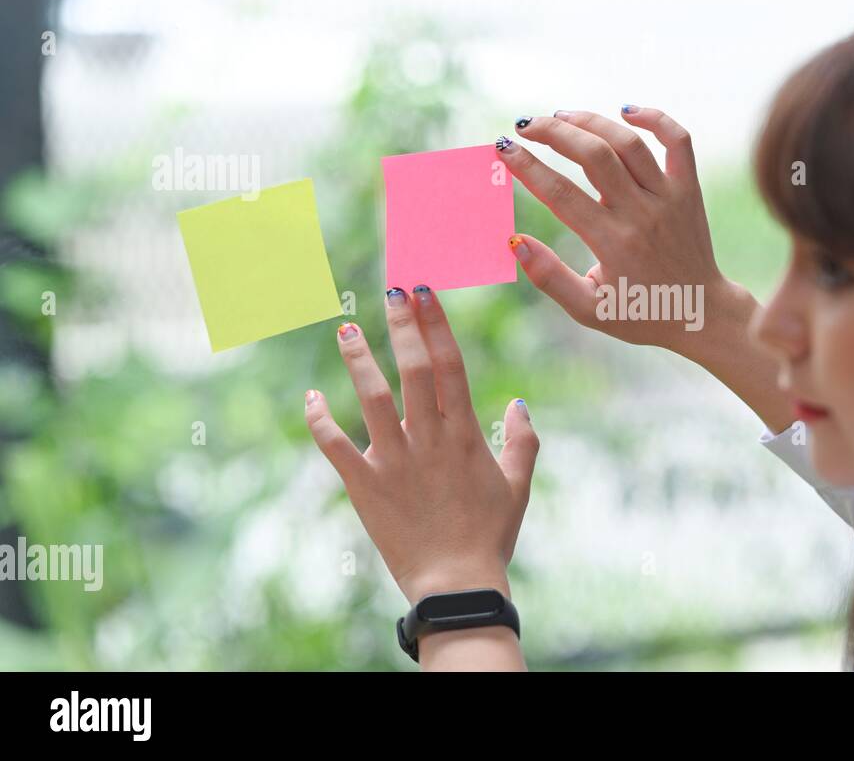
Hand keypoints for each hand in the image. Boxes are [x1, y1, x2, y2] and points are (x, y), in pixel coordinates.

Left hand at [303, 287, 537, 607]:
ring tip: (345, 328)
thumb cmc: (490, 535)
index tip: (426, 292)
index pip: (450, 365)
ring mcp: (394, 460)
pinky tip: (310, 396)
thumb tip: (520, 403)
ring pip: (371, 397)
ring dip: (357, 359)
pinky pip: (336, 445)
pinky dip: (319, 419)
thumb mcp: (518, 486)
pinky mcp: (365, 485)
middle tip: (391, 290)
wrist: (455, 583)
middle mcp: (429, 439)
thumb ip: (523, 441)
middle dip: (402, 324)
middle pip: (413, 369)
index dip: (436, 325)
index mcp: (465, 434)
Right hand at [496, 107, 748, 358]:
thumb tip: (513, 242)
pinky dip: (656, 118)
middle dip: (553, 133)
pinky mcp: (690, 190)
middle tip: (524, 125)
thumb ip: (549, 277)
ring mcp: (669, 198)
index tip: (503, 149)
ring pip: (629, 143)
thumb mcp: (589, 310)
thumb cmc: (640, 314)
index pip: (561, 193)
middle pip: (595, 155)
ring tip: (560, 117)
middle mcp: (642, 214)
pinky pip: (678, 141)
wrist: (701, 314)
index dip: (527, 166)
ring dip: (591, 121)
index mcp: (613, 243)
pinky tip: (626, 111)